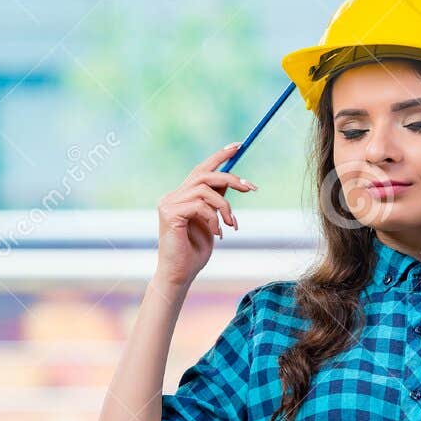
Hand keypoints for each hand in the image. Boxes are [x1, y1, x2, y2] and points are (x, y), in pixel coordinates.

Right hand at [154, 143, 256, 287]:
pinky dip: (214, 219)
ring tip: (231, 225)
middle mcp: (173, 196)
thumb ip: (216, 202)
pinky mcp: (169, 213)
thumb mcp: (212, 221)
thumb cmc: (194, 252)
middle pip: (205, 175)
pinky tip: (217, 233)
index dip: (219, 156)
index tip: (238, 146)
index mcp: (181, 196)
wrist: (180, 275)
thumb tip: (232, 181)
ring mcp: (168, 203)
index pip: (201, 169)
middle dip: (231, 178)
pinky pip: (200, 206)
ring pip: (205, 190)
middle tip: (251, 188)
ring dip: (225, 207)